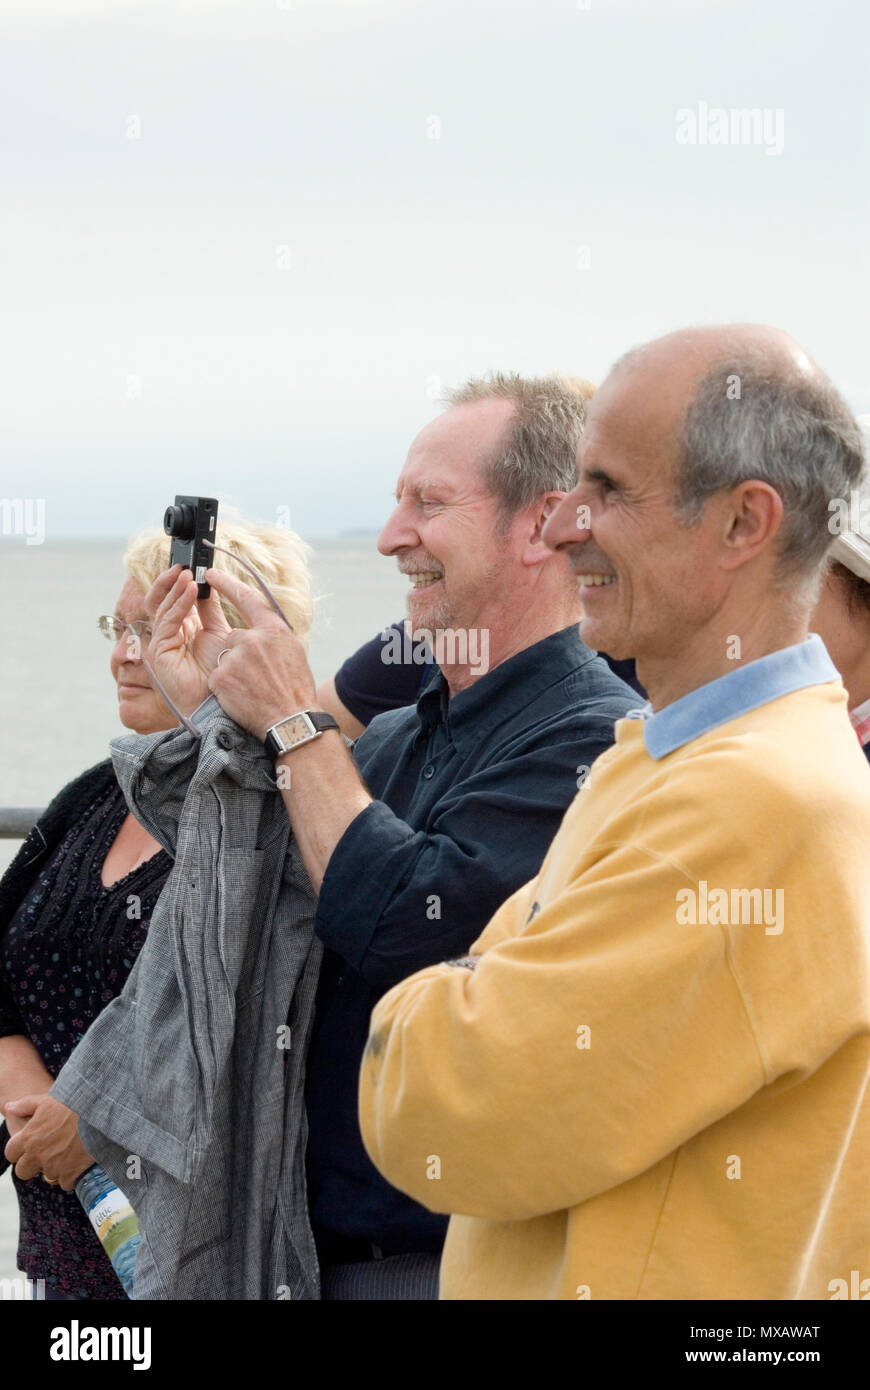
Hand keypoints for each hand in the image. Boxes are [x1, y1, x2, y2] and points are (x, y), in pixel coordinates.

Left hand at [4, 1093, 93, 1189]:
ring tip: (67, 1152)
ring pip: (46, 1176)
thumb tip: (9, 1107)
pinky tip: (77, 1162)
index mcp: (28, 1138)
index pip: (10, 1154)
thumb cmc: (72, 1103)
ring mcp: (54, 1166)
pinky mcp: (71, 1173)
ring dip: (54, 1168)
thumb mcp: (46, 1100)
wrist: (99, 1112)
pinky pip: (65, 1183)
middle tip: (46, 1154)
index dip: (19, 1150)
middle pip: (23, 1172)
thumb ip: (24, 1105)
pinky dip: (70, 1176)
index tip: (29, 1146)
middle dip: (31, 1165)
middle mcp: (38, 1155)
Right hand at [143, 564, 232, 715]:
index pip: (174, 598)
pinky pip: (167, 622)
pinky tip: (192, 592)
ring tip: (190, 575)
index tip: (194, 566)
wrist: (221, 702)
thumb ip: (211, 611)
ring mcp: (162, 643)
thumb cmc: (221, 673)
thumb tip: (210, 584)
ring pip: (162, 607)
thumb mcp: (219, 633)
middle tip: (186, 566)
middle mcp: (169, 634)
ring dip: (176, 588)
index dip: (180, 582)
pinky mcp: (159, 652)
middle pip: (161, 600)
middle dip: (172, 581)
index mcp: (182, 629)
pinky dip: (179, 604)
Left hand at [204, 568, 317, 739]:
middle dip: (241, 654)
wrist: (291, 722)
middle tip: (259, 676)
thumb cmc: (296, 690)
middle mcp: (253, 638)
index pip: (246, 598)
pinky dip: (227, 688)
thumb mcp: (292, 652)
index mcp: (273, 629)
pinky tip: (243, 698)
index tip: (211, 574)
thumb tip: (257, 630)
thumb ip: (271, 636)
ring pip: (225, 657)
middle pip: (234, 637)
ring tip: (253, 689)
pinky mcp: (221, 677)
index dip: (227, 584)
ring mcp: (235, 658)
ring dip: (234, 671)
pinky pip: (218, 677)